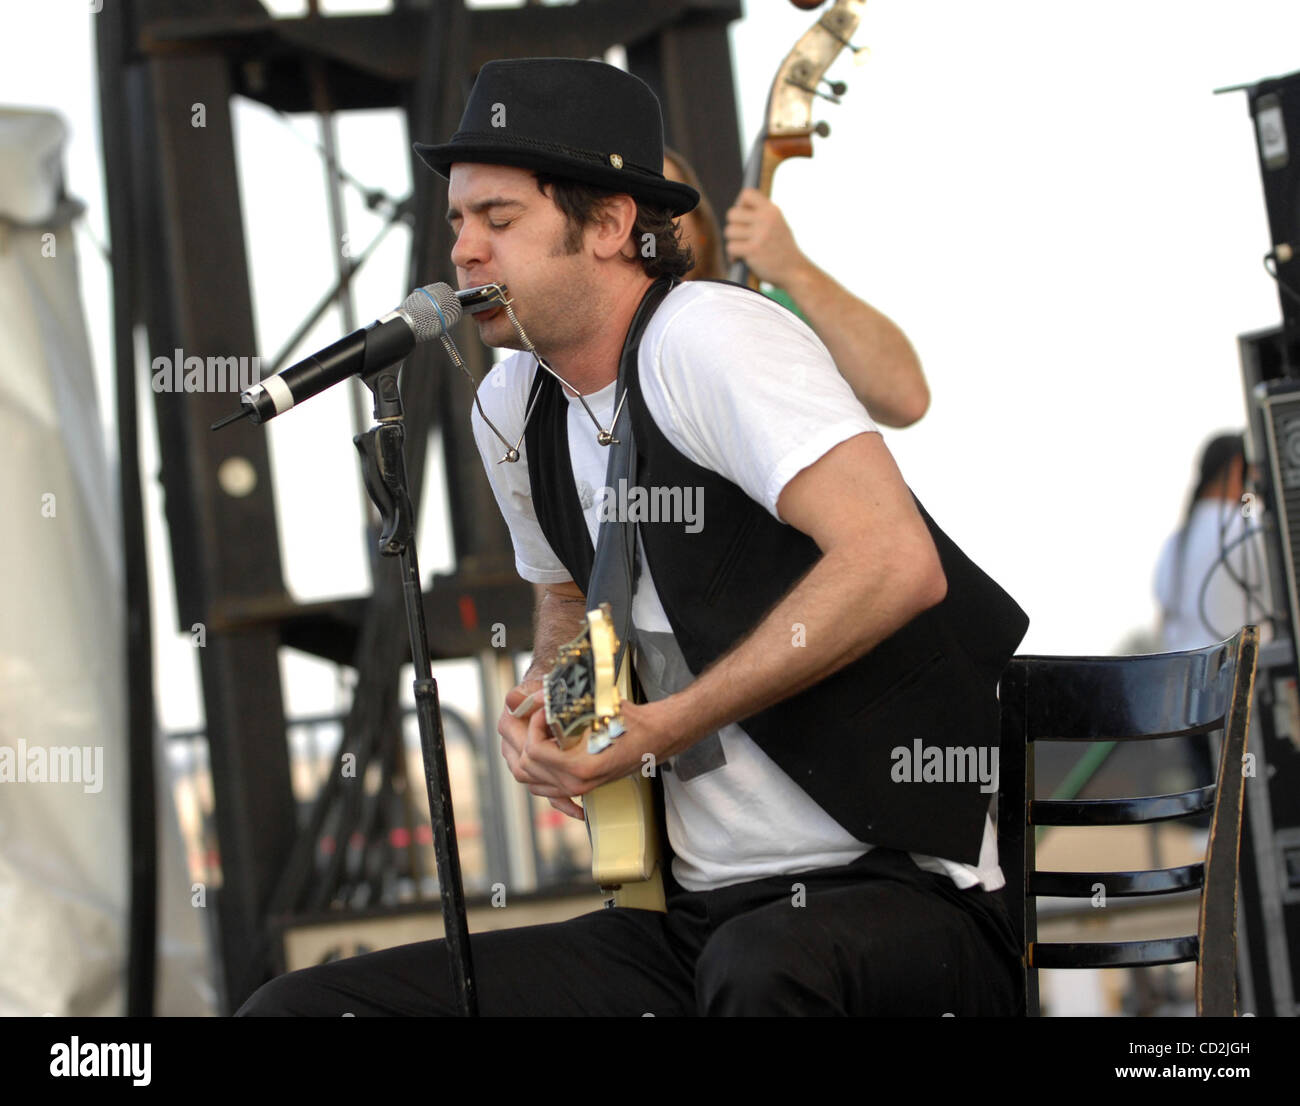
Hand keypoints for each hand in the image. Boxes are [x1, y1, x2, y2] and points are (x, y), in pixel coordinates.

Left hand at [498, 690, 681, 818]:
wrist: (656, 737)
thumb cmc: (632, 722)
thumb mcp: (597, 707)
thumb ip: (563, 704)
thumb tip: (536, 695)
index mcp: (579, 768)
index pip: (534, 750)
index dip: (533, 724)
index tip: (544, 709)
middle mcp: (575, 784)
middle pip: (524, 767)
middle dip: (520, 736)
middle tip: (531, 715)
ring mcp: (577, 789)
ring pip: (529, 780)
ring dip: (522, 753)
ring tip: (532, 730)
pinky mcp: (580, 787)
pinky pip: (545, 789)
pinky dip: (535, 774)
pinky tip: (538, 759)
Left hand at [723, 188, 806, 286]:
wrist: (795, 271)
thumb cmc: (782, 249)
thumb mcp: (777, 224)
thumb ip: (760, 214)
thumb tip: (737, 208)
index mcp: (772, 210)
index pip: (747, 194)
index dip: (740, 205)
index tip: (746, 218)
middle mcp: (766, 219)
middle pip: (732, 213)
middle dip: (734, 226)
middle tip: (743, 237)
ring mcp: (760, 234)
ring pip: (729, 231)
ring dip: (734, 242)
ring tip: (745, 248)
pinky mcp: (753, 250)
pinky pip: (730, 247)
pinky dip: (733, 255)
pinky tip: (743, 258)